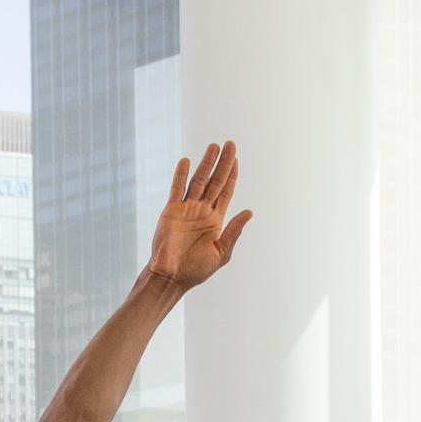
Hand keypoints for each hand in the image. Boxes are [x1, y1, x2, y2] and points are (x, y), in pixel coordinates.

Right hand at [145, 143, 252, 290]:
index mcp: (215, 219)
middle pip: (215, 181)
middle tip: (230, 144)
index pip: (226, 191)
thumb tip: (249, 212)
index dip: (232, 175)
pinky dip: (181, 175)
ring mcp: (186, 209)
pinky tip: (186, 161)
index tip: (236, 158)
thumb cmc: (196, 270)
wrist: (171, 277)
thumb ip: (234, 231)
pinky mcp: (171, 211)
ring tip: (213, 147)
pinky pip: (177, 189)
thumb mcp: (221, 252)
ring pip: (198, 181)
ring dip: (206, 164)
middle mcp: (202, 211)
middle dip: (223, 163)